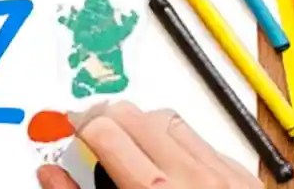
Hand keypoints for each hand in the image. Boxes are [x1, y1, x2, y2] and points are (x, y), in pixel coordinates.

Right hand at [37, 102, 260, 188]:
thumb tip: (50, 175)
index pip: (104, 130)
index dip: (78, 126)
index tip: (72, 133)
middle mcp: (191, 178)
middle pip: (132, 114)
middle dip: (105, 120)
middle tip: (92, 136)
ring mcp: (222, 175)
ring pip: (166, 119)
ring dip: (141, 126)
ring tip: (129, 148)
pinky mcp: (243, 178)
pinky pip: (201, 140)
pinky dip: (177, 143)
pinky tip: (169, 167)